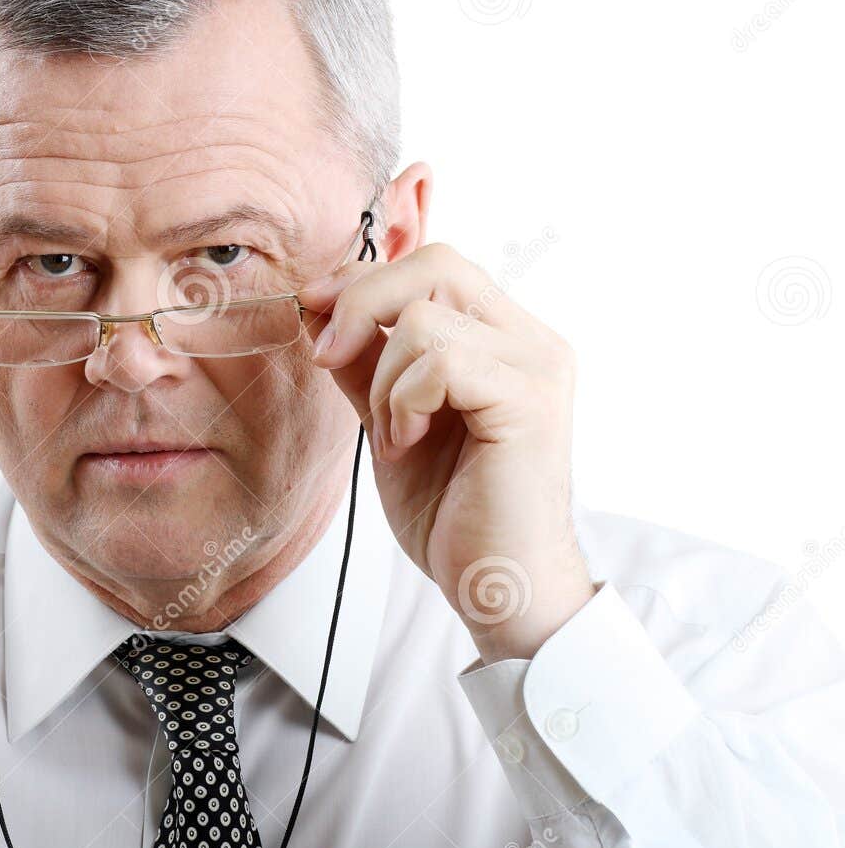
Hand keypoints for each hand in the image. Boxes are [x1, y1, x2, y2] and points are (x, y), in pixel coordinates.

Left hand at [301, 243, 594, 660]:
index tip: (311, 312)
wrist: (495, 583)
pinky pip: (439, 361)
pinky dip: (404, 402)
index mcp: (503, 337)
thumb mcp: (389, 419)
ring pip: (424, 318)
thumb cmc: (452, 510)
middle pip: (435, 264)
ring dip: (384, 379)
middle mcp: (530, 340)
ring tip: (396, 434)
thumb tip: (316, 305)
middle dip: (359, 304)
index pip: (432, 265)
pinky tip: (409, 444)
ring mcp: (536, 366)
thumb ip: (364, 363)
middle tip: (329, 360)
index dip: (362, 279)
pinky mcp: (529, 400)